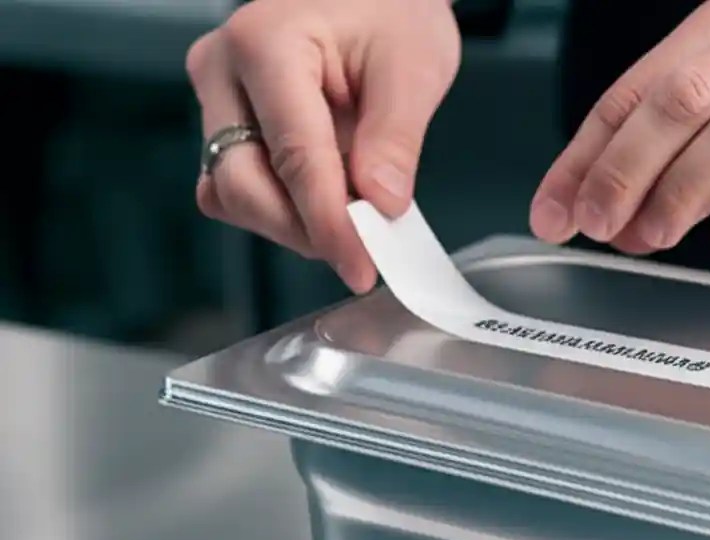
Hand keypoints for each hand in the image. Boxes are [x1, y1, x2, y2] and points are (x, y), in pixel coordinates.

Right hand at [187, 0, 460, 291]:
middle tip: (365, 251)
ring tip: (355, 213)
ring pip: (234, 195)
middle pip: (243, 187)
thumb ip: (395, 139)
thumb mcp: (414, 66)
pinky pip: (238, 187)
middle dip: (305, 230)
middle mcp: (222, 70)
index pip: (294, 158)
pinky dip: (283, 209)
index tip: (361, 266)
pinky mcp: (225, 122)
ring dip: (294, 223)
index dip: (329, 224)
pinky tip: (328, 201)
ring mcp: (216, 97)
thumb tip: (381, 206)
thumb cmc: (391, 9)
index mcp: (265, 44)